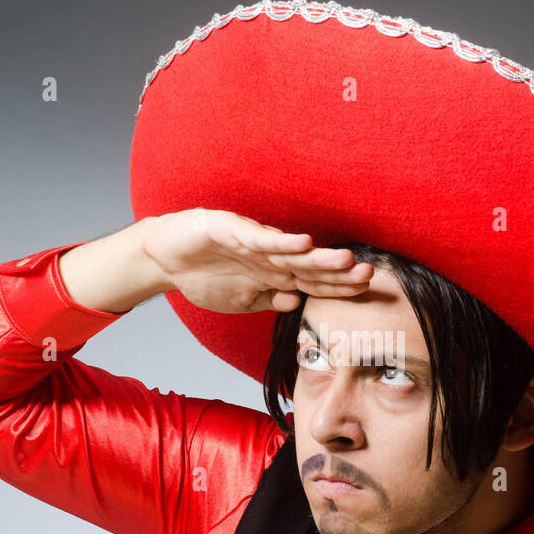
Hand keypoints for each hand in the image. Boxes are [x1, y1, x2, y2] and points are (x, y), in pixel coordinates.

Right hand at [138, 208, 373, 313]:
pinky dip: (280, 242)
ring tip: (345, 259)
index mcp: (274, 275)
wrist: (165, 257)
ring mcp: (253, 243)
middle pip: (311, 267)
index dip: (339, 288)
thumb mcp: (242, 300)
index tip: (366, 292)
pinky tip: (302, 243)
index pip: (314, 283)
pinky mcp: (232, 230)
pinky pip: (259, 238)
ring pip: (291, 252)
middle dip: (339, 273)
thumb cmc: (204, 276)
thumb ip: (269, 300)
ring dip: (318, 256)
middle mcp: (270, 258)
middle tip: (368, 275)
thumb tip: (297, 302)